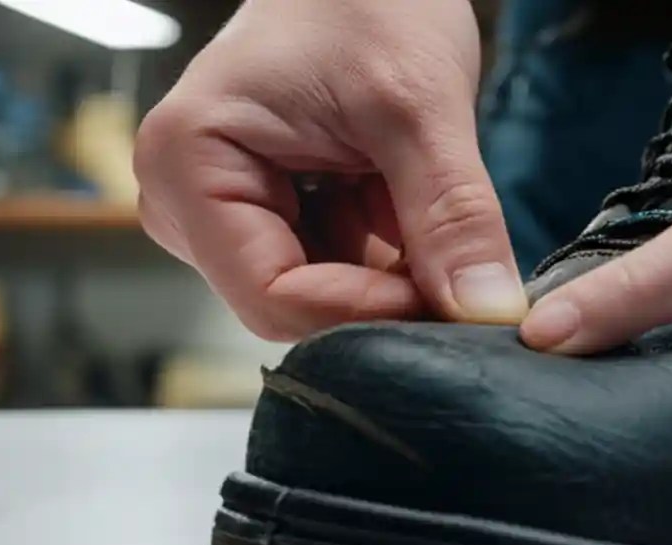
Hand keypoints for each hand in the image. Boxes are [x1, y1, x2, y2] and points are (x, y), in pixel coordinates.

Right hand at [135, 0, 526, 340]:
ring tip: (428, 210)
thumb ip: (451, 214)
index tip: (450, 304)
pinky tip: (407, 208)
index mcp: (187, 163)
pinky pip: (329, 273)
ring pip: (318, 297)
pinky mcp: (261, 218)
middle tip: (461, 272)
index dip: (366, 312)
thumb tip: (487, 313)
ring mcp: (220, 215)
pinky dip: (385, 259)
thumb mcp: (418, 104)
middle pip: (291, 304)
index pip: (271, 295)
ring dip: (389, 276)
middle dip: (381, 297)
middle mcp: (184, 201)